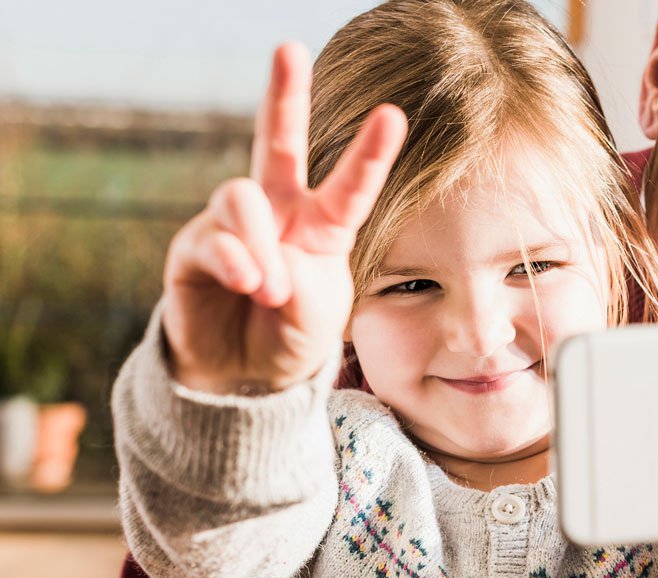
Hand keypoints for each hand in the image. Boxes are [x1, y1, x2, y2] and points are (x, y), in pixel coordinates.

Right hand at [162, 43, 406, 392]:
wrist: (247, 377)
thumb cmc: (294, 334)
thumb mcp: (318, 311)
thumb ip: (300, 280)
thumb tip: (259, 262)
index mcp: (322, 225)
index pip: (350, 184)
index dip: (368, 152)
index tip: (392, 114)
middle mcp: (277, 212)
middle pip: (278, 142)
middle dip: (283, 94)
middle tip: (289, 49)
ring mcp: (234, 226)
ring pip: (240, 196)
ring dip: (258, 243)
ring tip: (269, 289)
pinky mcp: (194, 248)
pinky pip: (212, 238)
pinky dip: (235, 261)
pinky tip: (249, 286)